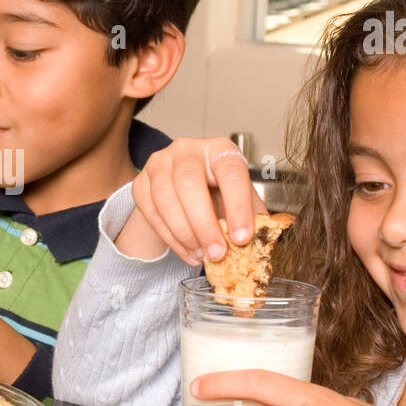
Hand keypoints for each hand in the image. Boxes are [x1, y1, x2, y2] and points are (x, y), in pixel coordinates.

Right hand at [122, 137, 266, 264]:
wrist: (183, 187)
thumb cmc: (217, 191)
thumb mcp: (239, 196)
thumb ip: (251, 213)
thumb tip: (265, 239)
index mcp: (219, 149)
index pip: (230, 173)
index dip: (238, 207)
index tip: (243, 238)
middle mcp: (186, 150)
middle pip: (189, 183)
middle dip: (204, 224)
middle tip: (218, 253)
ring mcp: (159, 164)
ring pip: (165, 198)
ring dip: (185, 233)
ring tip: (202, 256)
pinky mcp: (140, 182)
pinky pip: (151, 212)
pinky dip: (170, 239)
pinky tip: (188, 253)